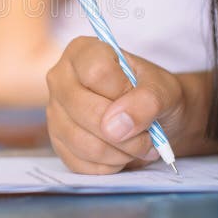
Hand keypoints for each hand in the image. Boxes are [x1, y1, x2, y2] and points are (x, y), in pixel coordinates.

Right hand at [46, 36, 188, 173]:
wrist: (153, 120)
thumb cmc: (154, 95)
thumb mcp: (163, 90)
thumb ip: (148, 100)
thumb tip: (116, 126)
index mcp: (81, 52)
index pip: (96, 73)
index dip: (124, 93)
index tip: (142, 98)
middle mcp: (60, 79)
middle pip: (84, 110)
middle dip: (126, 133)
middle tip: (149, 136)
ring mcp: (54, 112)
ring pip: (83, 142)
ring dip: (121, 152)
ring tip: (138, 144)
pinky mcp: (58, 143)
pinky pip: (81, 163)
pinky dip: (110, 165)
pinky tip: (122, 153)